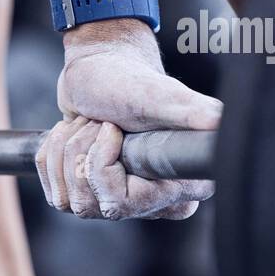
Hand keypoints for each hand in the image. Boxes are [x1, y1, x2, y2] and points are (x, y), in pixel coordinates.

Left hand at [36, 21, 221, 219]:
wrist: (99, 69)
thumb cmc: (128, 79)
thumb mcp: (159, 95)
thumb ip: (193, 113)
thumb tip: (223, 126)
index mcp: (180, 186)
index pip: (120, 203)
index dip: (103, 166)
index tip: (113, 129)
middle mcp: (154, 203)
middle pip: (89, 205)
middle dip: (81, 154)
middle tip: (100, 123)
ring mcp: (120, 203)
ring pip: (69, 202)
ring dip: (65, 152)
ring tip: (88, 126)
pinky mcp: (92, 196)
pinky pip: (56, 196)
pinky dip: (52, 158)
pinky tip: (74, 136)